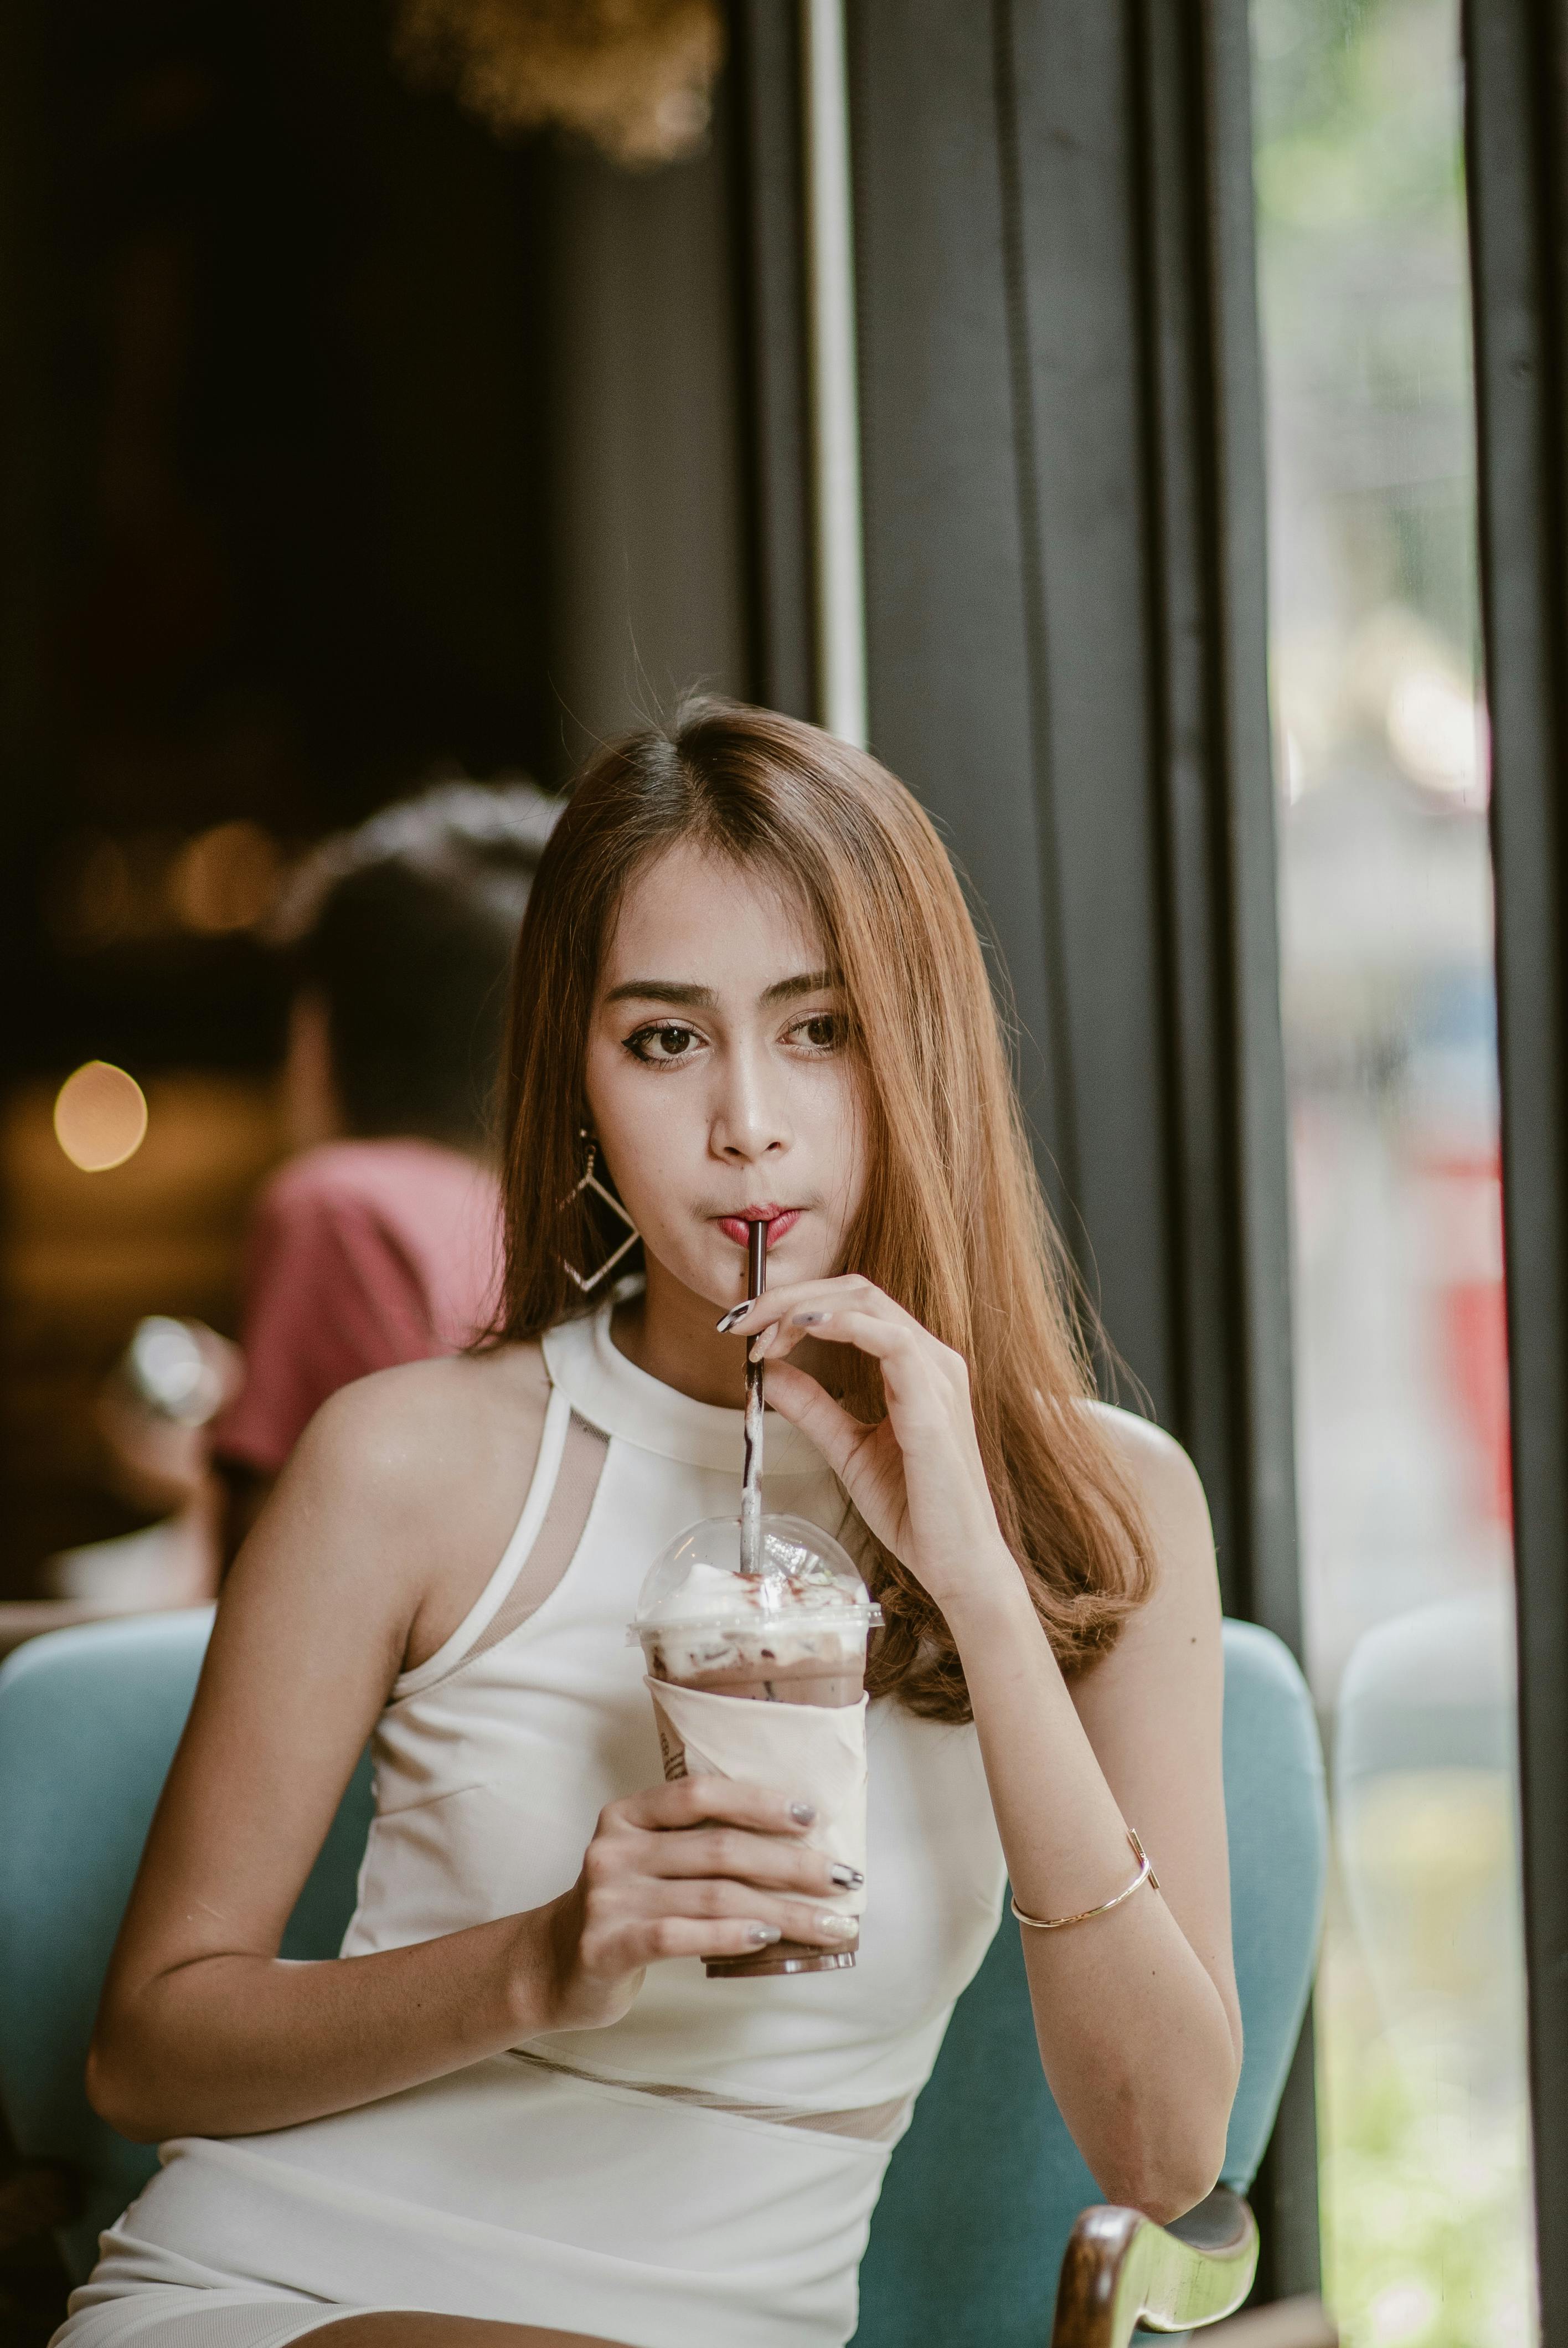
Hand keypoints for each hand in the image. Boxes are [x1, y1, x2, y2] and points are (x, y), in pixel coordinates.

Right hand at [536, 1776, 860, 2031]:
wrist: (551, 1967)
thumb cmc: (625, 1909)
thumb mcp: (650, 1862)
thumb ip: (698, 1845)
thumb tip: (798, 1845)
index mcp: (628, 1814)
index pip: (699, 1793)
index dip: (757, 1800)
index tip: (811, 1816)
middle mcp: (615, 1848)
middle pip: (719, 1848)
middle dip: (790, 1864)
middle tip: (843, 1878)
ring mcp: (608, 1897)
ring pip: (712, 1896)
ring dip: (782, 1911)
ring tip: (830, 1924)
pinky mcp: (606, 1945)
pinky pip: (679, 1936)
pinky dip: (730, 1935)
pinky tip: (767, 1939)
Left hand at [730, 1276, 1012, 1610]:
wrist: (955, 1562)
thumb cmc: (915, 1509)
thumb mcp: (846, 1448)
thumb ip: (812, 1407)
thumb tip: (768, 1372)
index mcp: (916, 1366)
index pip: (854, 1305)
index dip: (796, 1305)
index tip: (750, 1330)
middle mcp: (933, 1360)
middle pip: (857, 1291)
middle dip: (792, 1297)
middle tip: (744, 1322)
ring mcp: (938, 1376)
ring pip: (869, 1303)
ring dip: (806, 1307)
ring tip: (764, 1332)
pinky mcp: (933, 1404)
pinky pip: (893, 1341)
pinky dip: (845, 1324)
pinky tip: (806, 1327)